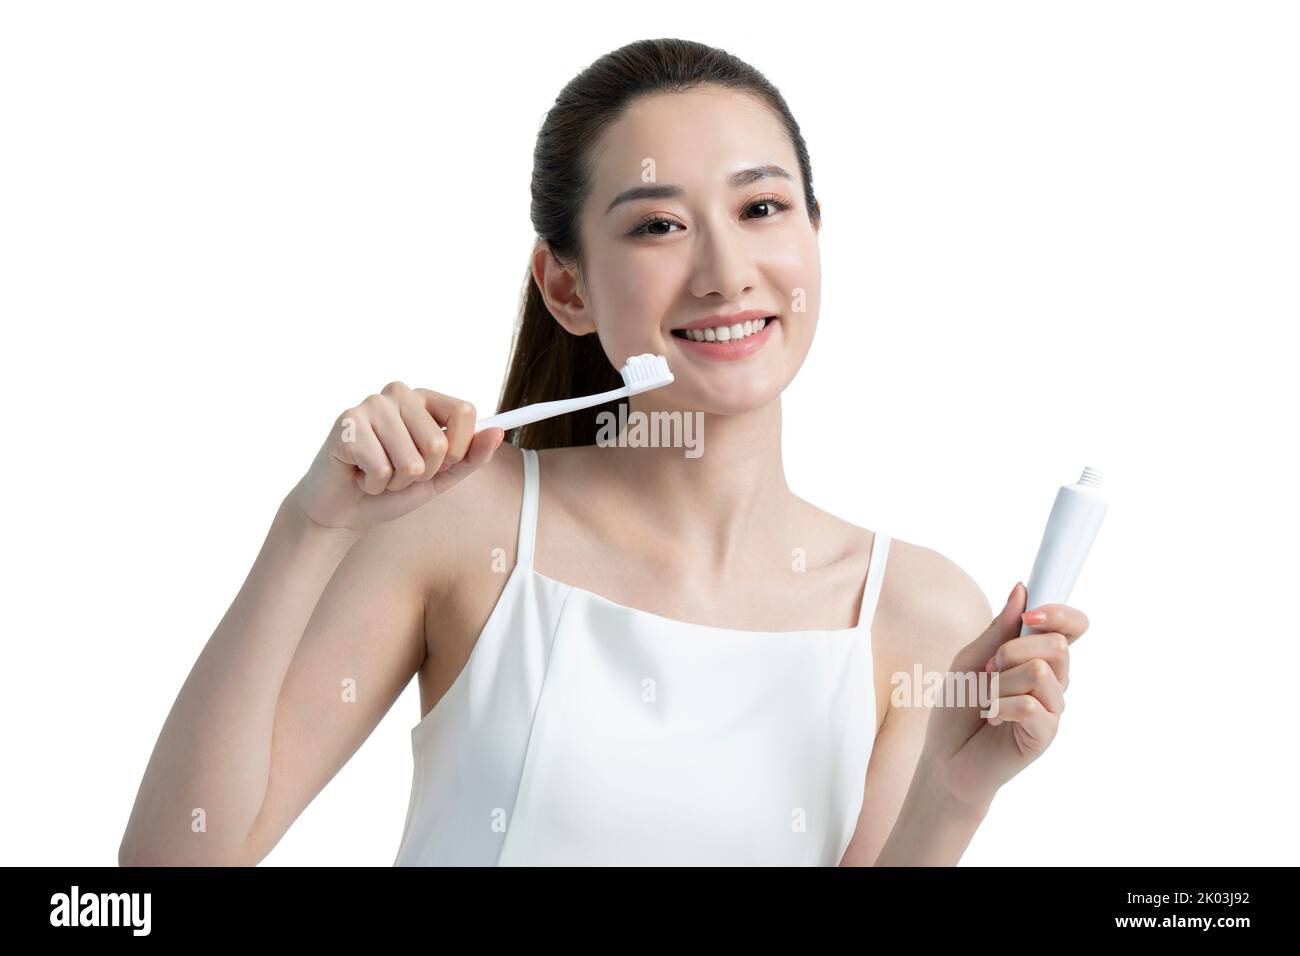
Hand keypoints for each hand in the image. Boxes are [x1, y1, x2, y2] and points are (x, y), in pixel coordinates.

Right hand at [286, 381, 504, 533]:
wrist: (345, 510)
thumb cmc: (393, 488)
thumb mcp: (441, 476)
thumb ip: (471, 456)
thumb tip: (497, 432)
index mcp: (425, 399)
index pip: (464, 412)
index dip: (457, 450)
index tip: (438, 463)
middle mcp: (398, 393)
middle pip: (437, 443)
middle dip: (423, 473)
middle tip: (399, 472)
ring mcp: (371, 405)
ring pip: (410, 460)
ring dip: (396, 481)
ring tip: (378, 474)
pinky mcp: (347, 423)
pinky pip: (381, 468)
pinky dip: (374, 485)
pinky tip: (360, 475)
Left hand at [920, 582, 1089, 811]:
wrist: (945, 757)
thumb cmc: (958, 707)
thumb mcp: (971, 659)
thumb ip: (998, 629)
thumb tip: (1021, 589)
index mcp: (1038, 657)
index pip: (1073, 627)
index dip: (1061, 614)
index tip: (1031, 614)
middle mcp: (1052, 680)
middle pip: (1057, 645)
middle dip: (1012, 651)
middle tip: (989, 671)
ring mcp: (1052, 707)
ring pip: (1040, 672)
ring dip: (1000, 683)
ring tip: (987, 700)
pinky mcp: (1046, 732)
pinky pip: (1030, 704)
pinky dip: (999, 707)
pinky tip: (991, 719)